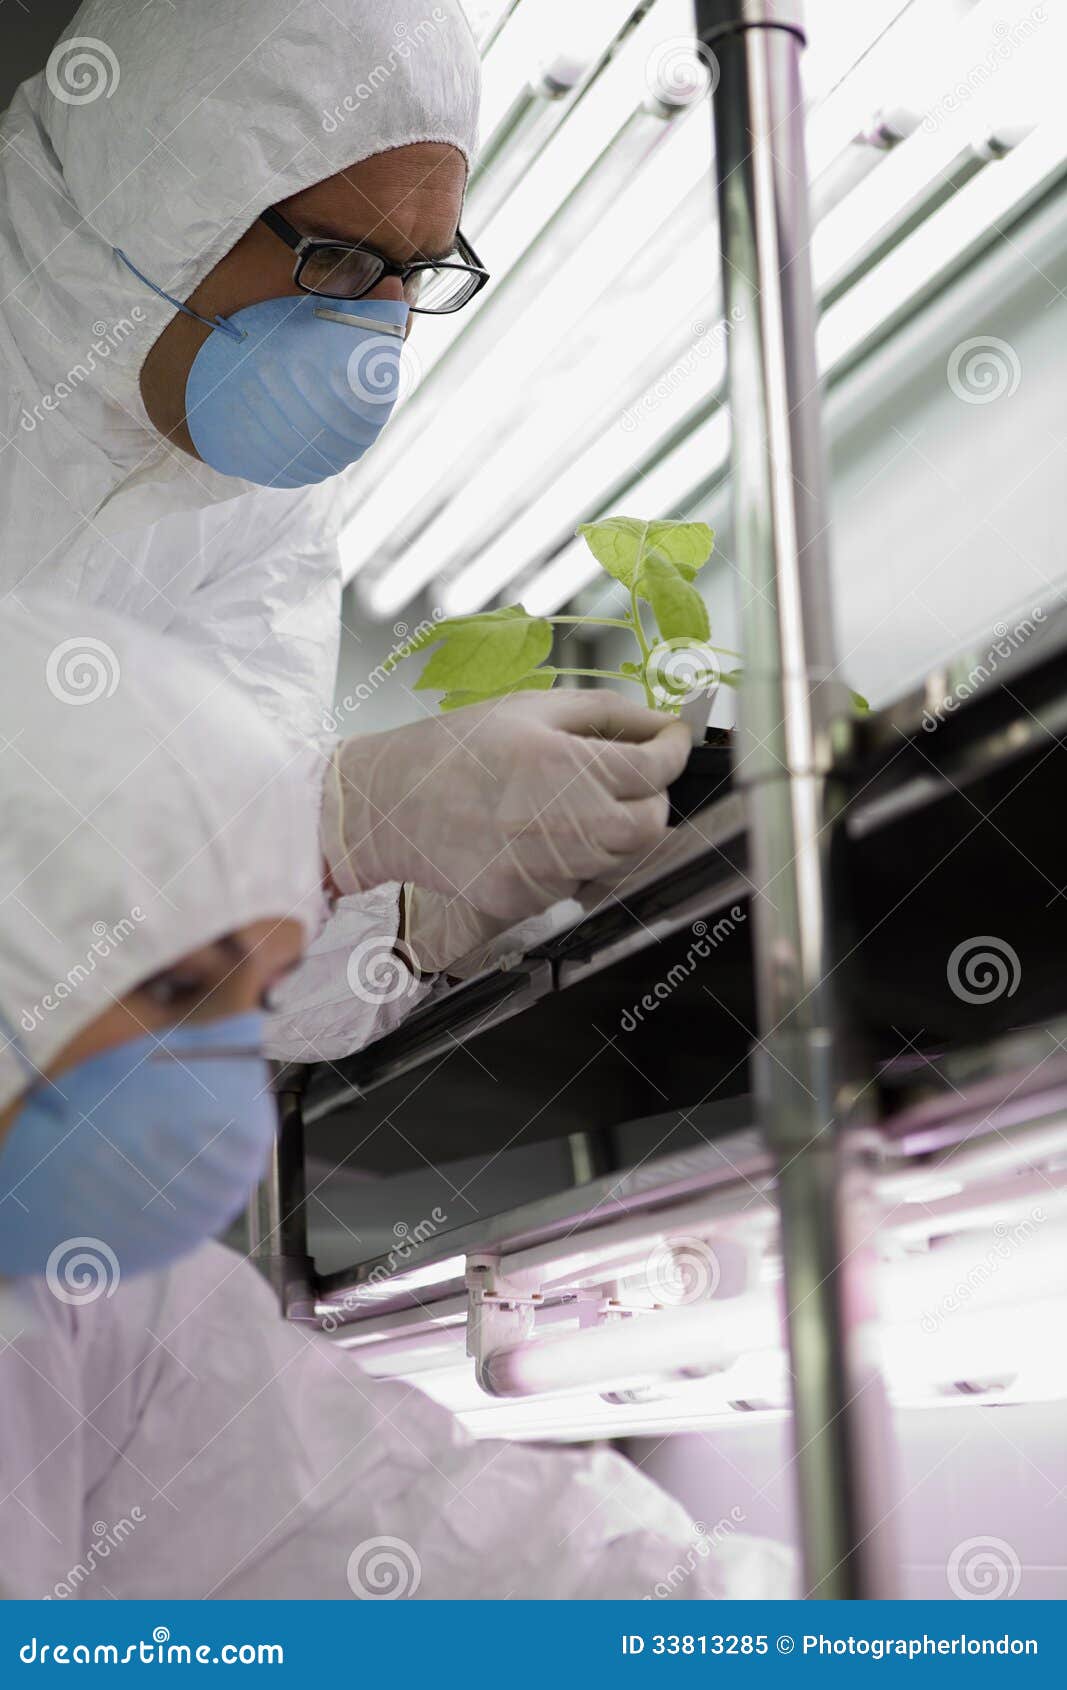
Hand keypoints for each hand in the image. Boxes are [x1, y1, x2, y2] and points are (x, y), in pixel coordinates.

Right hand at [324, 690, 690, 921]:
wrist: (389, 805)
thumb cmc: (455, 750)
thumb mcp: (530, 708)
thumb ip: (604, 712)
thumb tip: (658, 721)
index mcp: (565, 765)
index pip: (657, 768)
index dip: (675, 749)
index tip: (672, 739)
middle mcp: (564, 824)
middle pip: (652, 824)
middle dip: (653, 797)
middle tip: (631, 776)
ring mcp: (547, 870)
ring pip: (620, 858)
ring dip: (613, 830)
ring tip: (571, 803)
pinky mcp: (528, 901)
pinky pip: (577, 883)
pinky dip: (574, 859)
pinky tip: (538, 833)